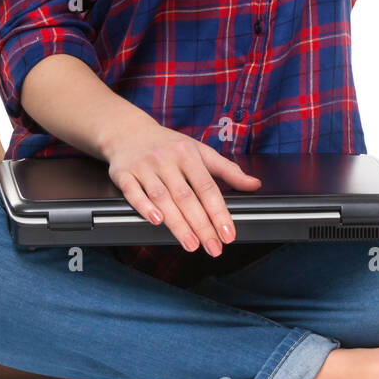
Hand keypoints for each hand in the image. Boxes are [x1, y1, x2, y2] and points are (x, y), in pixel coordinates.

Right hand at [102, 124, 261, 255]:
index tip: (228, 233)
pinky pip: (133, 192)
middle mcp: (167, 160)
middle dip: (201, 225)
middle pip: (186, 196)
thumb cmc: (169, 145)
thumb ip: (228, 170)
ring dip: (177, 223)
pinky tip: (156, 221)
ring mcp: (145, 167)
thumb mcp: (200, 151)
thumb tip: (254, 184)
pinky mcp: (124, 174)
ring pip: (162, 198)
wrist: (129, 131)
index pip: (207, 187)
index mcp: (188, 154)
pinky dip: (144, 207)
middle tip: (212, 247)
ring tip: (191, 244)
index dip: (218, 212)